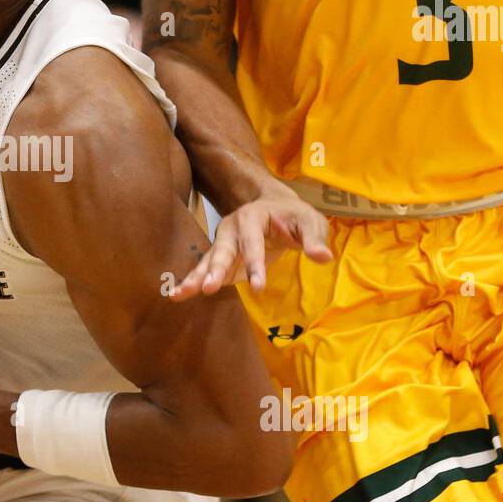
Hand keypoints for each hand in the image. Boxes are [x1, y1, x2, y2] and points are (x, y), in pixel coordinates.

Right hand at [173, 185, 331, 298]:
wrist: (274, 206)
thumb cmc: (293, 215)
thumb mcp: (309, 222)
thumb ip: (314, 239)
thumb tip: (323, 257)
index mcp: (253, 216)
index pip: (253, 241)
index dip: (255, 263)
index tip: (258, 286)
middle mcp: (232, 228)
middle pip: (222, 249)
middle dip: (215, 269)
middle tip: (209, 287)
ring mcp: (223, 243)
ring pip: (208, 261)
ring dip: (196, 277)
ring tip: (180, 294)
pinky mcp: (220, 258)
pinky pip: (204, 270)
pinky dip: (192, 282)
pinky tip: (178, 295)